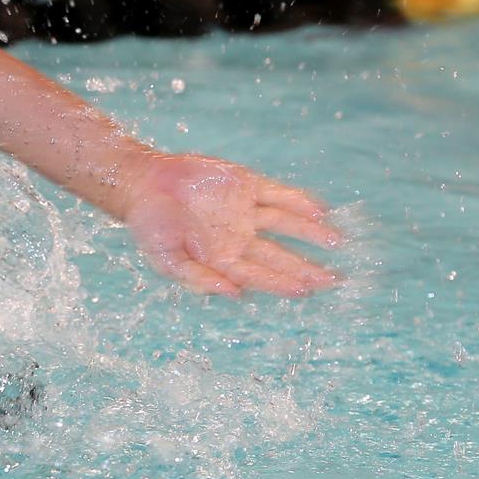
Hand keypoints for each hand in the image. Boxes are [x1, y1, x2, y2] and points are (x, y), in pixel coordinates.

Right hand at [122, 152, 341, 297]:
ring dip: (310, 233)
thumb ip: (197, 278)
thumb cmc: (150, 226)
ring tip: (336, 241)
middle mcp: (239, 239)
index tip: (304, 290)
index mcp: (222, 260)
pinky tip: (318, 210)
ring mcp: (245, 211)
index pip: (259, 275)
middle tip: (333, 280)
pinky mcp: (246, 185)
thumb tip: (232, 294)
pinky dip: (296, 201)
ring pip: (285, 224)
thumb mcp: (165, 259)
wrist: (143, 184)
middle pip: (279, 255)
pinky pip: (277, 194)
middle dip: (305, 267)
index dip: (282, 283)